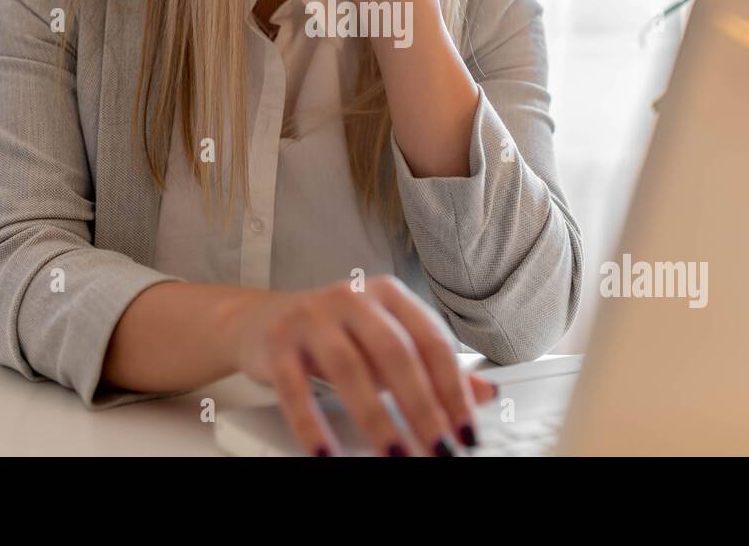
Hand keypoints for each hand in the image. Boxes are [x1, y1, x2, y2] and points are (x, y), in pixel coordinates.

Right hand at [232, 275, 497, 455]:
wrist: (262, 319)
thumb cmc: (335, 333)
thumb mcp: (387, 342)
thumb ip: (433, 366)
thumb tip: (486, 393)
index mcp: (387, 294)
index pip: (432, 340)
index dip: (454, 389)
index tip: (467, 431)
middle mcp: (351, 297)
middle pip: (396, 353)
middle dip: (423, 408)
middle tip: (440, 449)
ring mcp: (311, 317)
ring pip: (349, 369)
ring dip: (376, 419)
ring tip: (395, 455)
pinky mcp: (277, 342)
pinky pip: (295, 388)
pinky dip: (312, 425)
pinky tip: (327, 454)